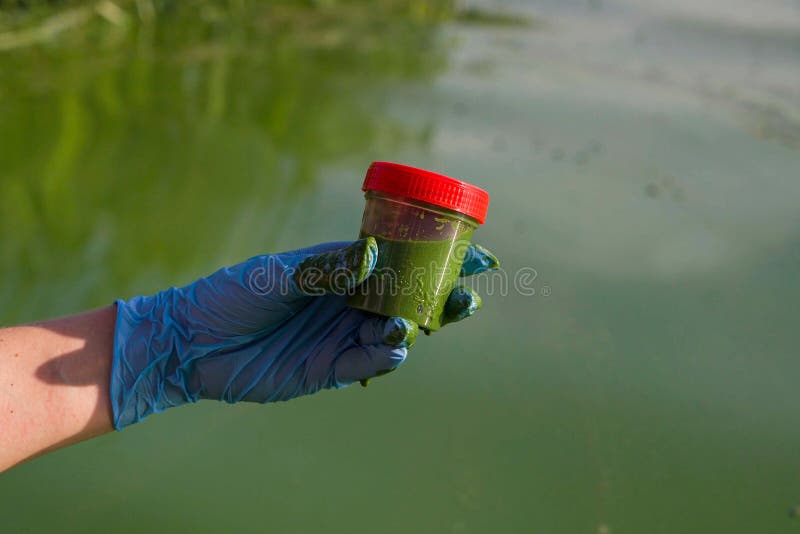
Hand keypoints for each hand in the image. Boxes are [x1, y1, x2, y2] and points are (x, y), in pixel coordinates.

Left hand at [111, 239, 498, 428]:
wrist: (191, 343)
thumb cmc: (230, 296)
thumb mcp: (276, 275)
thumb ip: (324, 269)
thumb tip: (374, 256)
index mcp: (340, 270)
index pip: (397, 260)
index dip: (435, 256)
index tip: (474, 252)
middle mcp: (348, 302)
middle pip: (407, 298)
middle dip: (441, 297)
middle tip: (470, 296)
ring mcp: (340, 336)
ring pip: (394, 332)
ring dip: (415, 327)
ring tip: (417, 321)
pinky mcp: (329, 369)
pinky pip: (368, 363)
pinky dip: (385, 356)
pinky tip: (393, 345)